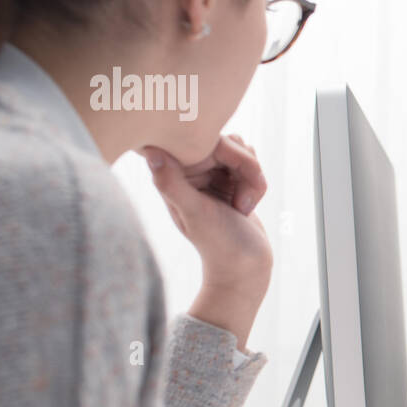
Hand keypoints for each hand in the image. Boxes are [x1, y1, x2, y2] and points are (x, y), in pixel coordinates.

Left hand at [141, 134, 272, 349]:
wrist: (245, 267)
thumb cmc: (219, 244)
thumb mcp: (195, 213)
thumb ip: (172, 182)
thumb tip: (150, 151)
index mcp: (174, 175)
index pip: (201, 140)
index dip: (222, 150)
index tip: (228, 173)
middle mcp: (191, 172)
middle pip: (227, 142)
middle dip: (245, 168)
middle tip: (242, 201)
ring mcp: (213, 175)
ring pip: (243, 152)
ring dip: (253, 178)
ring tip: (244, 205)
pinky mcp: (232, 181)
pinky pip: (251, 164)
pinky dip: (256, 183)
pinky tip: (249, 205)